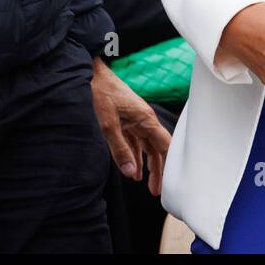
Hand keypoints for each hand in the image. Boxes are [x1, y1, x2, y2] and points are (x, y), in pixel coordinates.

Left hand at [90, 57, 170, 195]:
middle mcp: (145, 121)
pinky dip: (136, 156)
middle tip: (158, 190)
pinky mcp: (127, 120)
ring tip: (148, 185)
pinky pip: (136, 142)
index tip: (172, 180)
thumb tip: (130, 173)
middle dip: (159, 169)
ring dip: (148, 165)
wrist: (92, 75)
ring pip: (147, 147)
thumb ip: (120, 149)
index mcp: (146, 120)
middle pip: (158, 148)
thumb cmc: (102, 95)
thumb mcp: (108, 125)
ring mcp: (136, 120)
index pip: (166, 145)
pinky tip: (134, 169)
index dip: (170, 162)